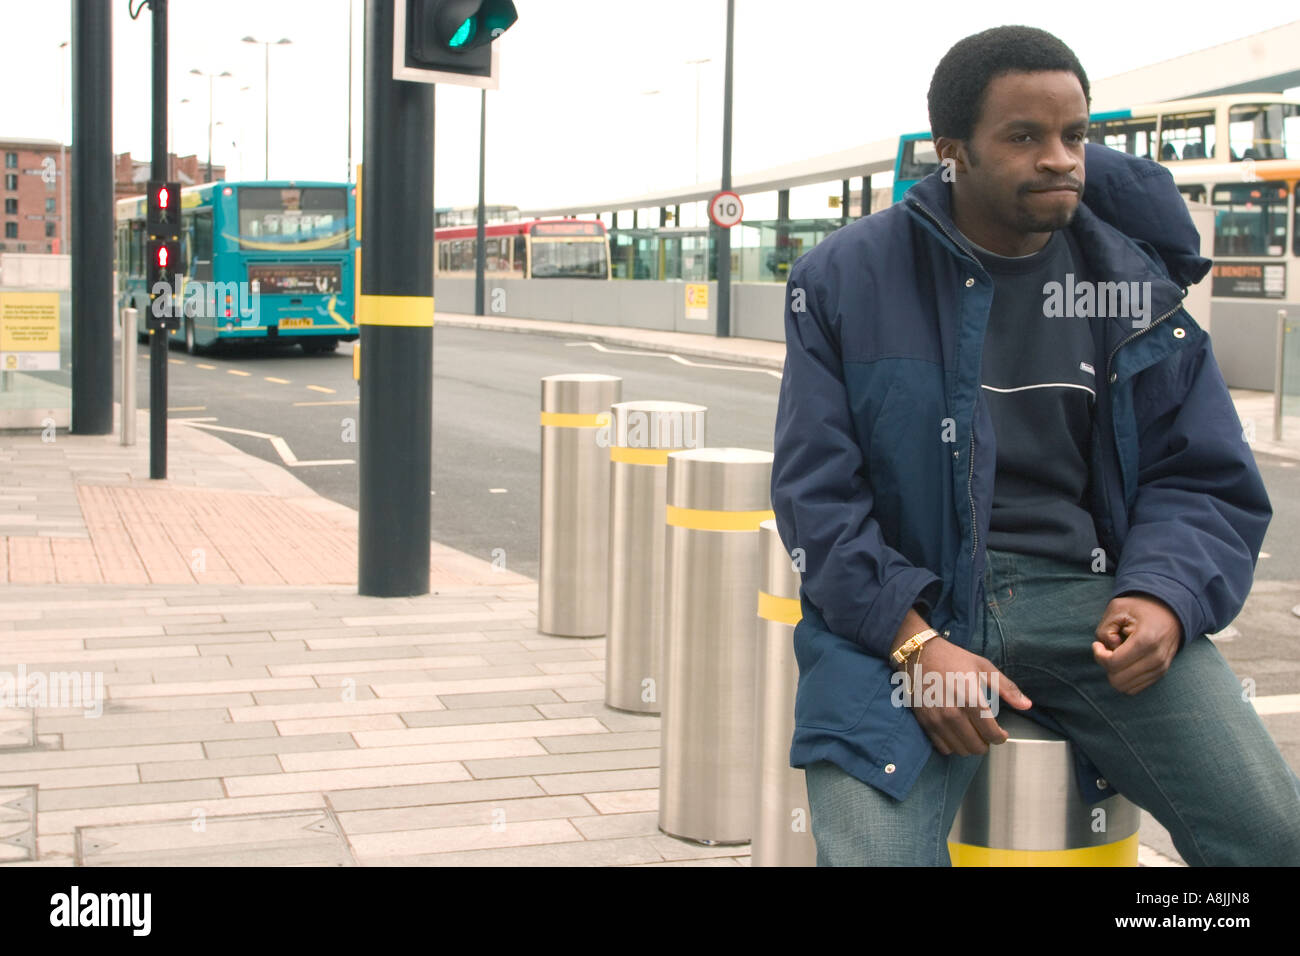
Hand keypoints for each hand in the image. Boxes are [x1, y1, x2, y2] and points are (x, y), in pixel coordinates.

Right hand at [901, 637, 1032, 756]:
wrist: (919, 653)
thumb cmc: (954, 658)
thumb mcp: (984, 667)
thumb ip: (1007, 688)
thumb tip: (1027, 705)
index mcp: (971, 698)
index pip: (991, 733)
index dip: (1000, 737)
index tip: (1001, 734)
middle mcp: (953, 712)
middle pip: (976, 746)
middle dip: (986, 743)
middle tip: (986, 733)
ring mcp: (937, 719)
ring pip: (960, 749)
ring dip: (970, 745)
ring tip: (972, 733)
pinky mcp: (925, 722)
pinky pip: (943, 747)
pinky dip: (953, 745)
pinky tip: (956, 733)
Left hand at [1092, 594, 1181, 694]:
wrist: (1171, 612)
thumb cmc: (1141, 608)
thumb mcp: (1117, 608)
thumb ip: (1105, 630)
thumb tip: (1108, 651)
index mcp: (1146, 640)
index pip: (1113, 663)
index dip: (1099, 655)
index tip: (1097, 644)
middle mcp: (1156, 659)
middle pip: (1118, 680)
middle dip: (1106, 665)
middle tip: (1108, 649)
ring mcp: (1161, 669)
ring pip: (1125, 687)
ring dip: (1115, 673)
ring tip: (1118, 654)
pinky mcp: (1161, 674)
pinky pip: (1135, 688)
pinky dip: (1124, 678)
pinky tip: (1126, 661)